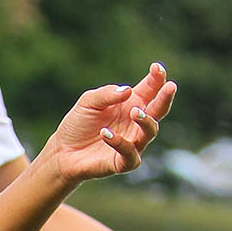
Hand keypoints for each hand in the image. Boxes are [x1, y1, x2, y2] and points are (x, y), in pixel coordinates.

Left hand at [48, 64, 175, 185]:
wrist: (61, 151)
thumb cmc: (78, 124)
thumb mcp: (88, 102)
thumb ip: (107, 94)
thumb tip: (127, 91)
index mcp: (132, 104)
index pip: (151, 89)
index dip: (157, 78)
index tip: (156, 67)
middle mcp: (135, 123)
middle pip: (158, 110)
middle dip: (165, 98)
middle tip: (170, 87)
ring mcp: (132, 143)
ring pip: (150, 132)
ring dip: (145, 120)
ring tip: (135, 111)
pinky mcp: (121, 162)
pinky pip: (129, 154)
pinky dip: (120, 143)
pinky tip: (105, 133)